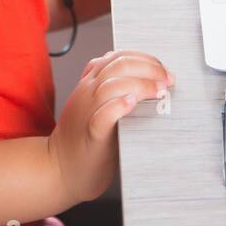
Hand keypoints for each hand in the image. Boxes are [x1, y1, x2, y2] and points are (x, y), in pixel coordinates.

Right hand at [46, 50, 174, 204]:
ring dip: (141, 84)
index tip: (163, 68)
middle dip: (149, 68)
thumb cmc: (81, 141)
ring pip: (112, 85)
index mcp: (89, 84)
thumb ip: (110, 90)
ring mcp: (87, 112)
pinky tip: (131, 103)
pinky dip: (118, 106)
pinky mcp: (91, 134)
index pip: (117, 56)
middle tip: (168, 79)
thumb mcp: (93, 106)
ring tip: (159, 90)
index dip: (143, 58)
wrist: (57, 169)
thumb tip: (141, 80)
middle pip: (119, 65)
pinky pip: (102, 115)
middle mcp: (87, 93)